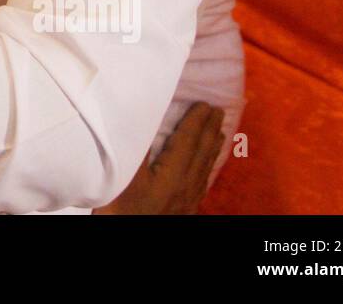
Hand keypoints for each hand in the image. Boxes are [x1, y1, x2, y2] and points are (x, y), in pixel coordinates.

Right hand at [93, 102, 226, 213]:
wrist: (129, 238)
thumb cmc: (122, 207)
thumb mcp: (126, 174)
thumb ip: (140, 147)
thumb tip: (147, 119)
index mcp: (173, 174)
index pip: (188, 141)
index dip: (196, 121)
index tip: (205, 104)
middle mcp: (185, 186)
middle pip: (202, 153)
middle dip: (210, 130)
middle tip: (219, 111)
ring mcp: (187, 200)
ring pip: (205, 168)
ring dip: (213, 147)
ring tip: (220, 132)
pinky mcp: (184, 210)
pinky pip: (202, 182)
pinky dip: (208, 167)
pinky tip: (206, 167)